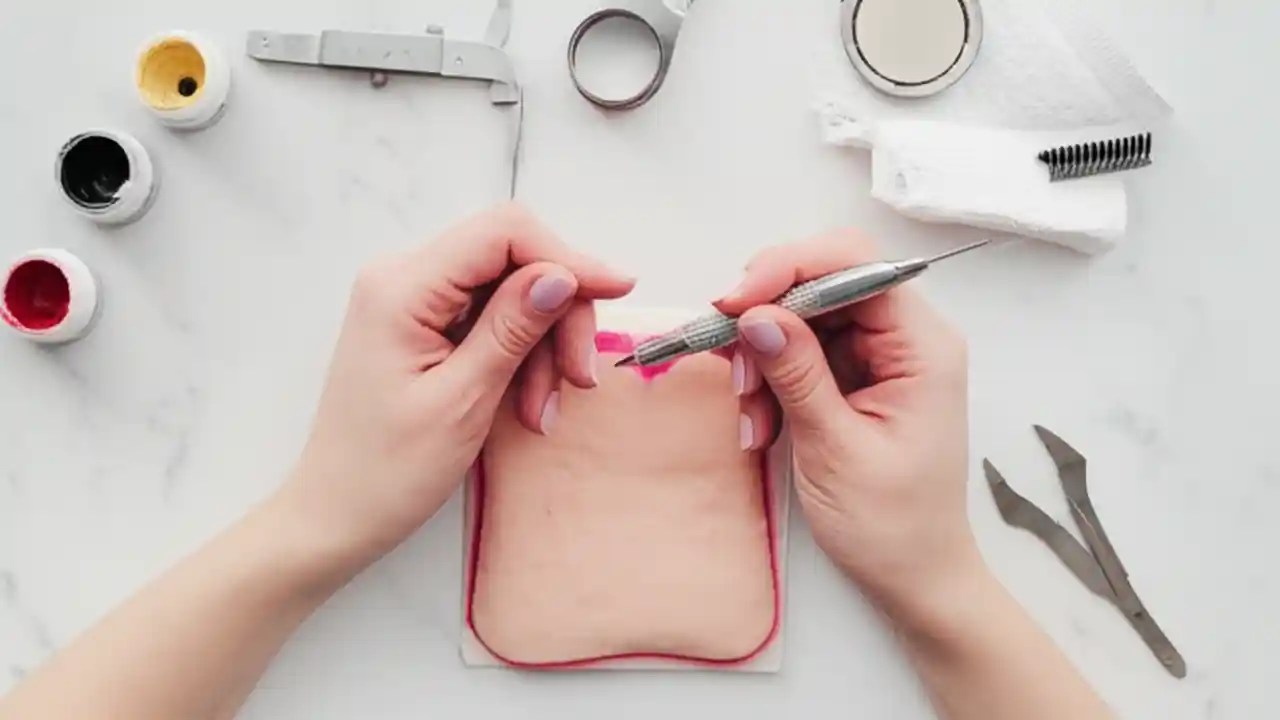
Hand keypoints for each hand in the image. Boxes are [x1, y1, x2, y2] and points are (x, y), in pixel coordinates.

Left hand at [281, 204, 633, 567]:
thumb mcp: (462, 402)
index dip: (567, 256)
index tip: (619, 291)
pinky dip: (522, 357)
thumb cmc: (387, 471)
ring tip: (542, 413)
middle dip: (558, 316)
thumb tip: (562, 274)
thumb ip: (512, 329)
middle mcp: (403, 276)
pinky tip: (527, 405)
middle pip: (513, 261)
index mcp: (401, 287)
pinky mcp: (424, 323)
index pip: (502, 233)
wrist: (336, 515)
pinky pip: (492, 318)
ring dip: (543, 347)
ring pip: (512, 292)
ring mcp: (412, 299)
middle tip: (578, 380)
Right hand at [718, 231, 980, 624]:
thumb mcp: (836, 448)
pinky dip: (768, 380)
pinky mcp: (853, 374)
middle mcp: (905, 337)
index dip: (792, 268)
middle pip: (823, 281)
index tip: (736, 301)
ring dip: (761, 357)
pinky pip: (799, 350)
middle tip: (729, 358)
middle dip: (767, 314)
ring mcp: (878, 354)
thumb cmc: (891, 524)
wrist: (913, 575)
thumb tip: (754, 314)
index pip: (856, 265)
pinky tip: (759, 424)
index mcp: (923, 346)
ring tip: (751, 417)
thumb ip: (797, 374)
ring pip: (801, 315)